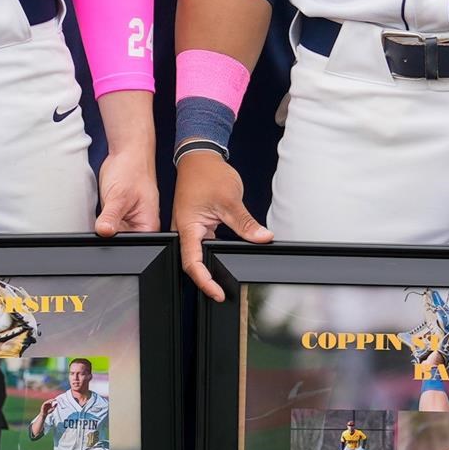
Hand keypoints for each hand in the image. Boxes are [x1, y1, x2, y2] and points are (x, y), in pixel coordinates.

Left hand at [93, 100, 159, 235]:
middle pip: (121, 242)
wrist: (127, 153)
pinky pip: (108, 224)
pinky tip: (104, 207)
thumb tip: (103, 233)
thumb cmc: (131, 170)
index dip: (116, 244)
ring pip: (112, 234)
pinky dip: (103, 219)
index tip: (106, 234)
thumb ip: (111, 217)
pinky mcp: (119, 215)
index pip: (131, 246)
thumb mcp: (119, 196)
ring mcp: (129, 220)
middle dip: (109, 234)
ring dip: (105, 225)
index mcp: (148, 226)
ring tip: (109, 206)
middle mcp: (140, 226)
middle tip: (106, 216)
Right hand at [171, 144, 268, 300]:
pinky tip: (226, 258)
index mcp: (188, 226)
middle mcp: (186, 230)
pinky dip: (214, 253)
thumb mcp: (230, 199)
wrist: (200, 156)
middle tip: (223, 292)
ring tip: (224, 281)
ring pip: (199, 255)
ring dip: (210, 268)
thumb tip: (262, 238)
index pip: (192, 262)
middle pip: (193, 263)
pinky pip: (205, 244)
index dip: (204, 281)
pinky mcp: (198, 225)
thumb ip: (246, 223)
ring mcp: (191, 228)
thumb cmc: (207, 173)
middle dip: (207, 280)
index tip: (217, 292)